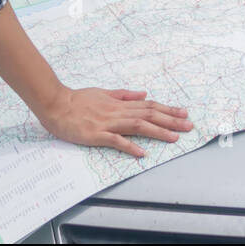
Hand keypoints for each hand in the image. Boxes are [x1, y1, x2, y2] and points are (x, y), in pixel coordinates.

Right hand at [38, 88, 193, 157]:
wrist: (55, 104)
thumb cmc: (77, 100)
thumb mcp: (103, 92)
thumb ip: (124, 94)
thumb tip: (144, 94)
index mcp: (119, 103)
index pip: (149, 106)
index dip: (168, 109)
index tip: (183, 113)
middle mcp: (117, 112)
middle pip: (148, 115)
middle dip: (171, 120)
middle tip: (189, 125)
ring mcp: (107, 123)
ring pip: (137, 126)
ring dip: (157, 131)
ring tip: (174, 137)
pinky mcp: (96, 134)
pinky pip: (115, 141)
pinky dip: (130, 146)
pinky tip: (142, 153)